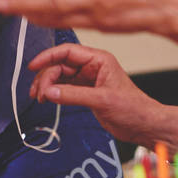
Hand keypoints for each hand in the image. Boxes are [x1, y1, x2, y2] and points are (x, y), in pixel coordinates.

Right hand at [28, 43, 164, 145]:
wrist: (144, 125)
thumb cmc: (134, 108)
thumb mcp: (102, 100)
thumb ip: (73, 95)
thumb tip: (50, 91)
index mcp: (99, 60)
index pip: (67, 52)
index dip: (48, 57)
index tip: (33, 66)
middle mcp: (92, 67)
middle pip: (60, 65)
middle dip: (46, 77)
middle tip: (40, 93)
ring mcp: (88, 80)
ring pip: (60, 77)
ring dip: (47, 86)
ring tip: (40, 98)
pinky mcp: (86, 92)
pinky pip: (64, 88)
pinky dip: (54, 93)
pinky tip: (48, 99)